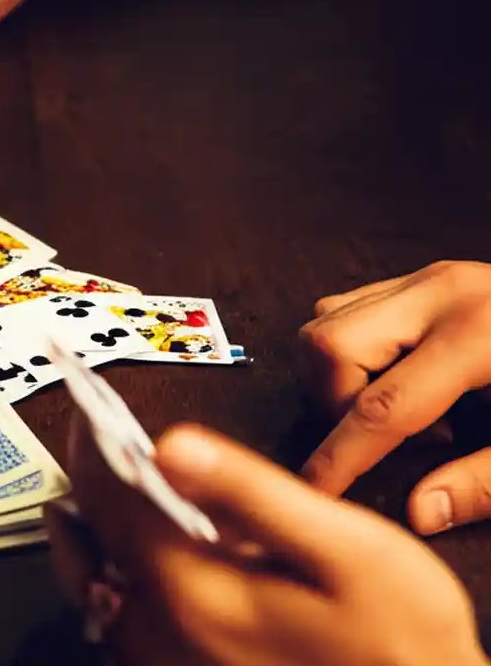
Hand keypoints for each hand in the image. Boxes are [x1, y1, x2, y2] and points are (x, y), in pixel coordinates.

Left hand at [49, 423, 487, 665]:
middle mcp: (158, 634)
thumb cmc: (399, 642)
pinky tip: (117, 557)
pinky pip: (113, 617)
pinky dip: (102, 576)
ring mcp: (160, 661)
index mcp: (192, 591)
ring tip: (79, 493)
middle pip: (93, 538)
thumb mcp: (348, 553)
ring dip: (84, 531)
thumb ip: (251, 494)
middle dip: (88, 481)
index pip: (113, 498)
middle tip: (87, 436)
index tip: (86, 405)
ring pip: (91, 581)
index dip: (95, 444)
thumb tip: (170, 445)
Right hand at [299, 261, 490, 533]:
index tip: (314, 489)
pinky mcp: (428, 275)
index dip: (340, 458)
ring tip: (384, 405)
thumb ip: (486, 481)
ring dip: (336, 373)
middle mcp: (443, 296)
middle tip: (372, 436)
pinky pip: (349, 305)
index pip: (381, 408)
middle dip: (332, 401)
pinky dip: (352, 346)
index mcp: (476, 338)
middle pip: (330, 347)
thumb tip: (420, 512)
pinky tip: (393, 375)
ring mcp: (430, 277)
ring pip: (328, 321)